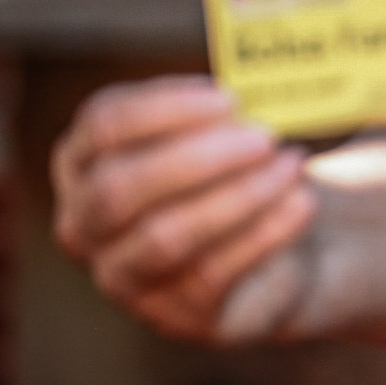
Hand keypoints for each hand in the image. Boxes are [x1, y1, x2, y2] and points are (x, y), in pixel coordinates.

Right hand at [51, 75, 316, 342]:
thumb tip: (264, 70)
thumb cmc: (238, 165)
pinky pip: (213, 274)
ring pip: (166, 236)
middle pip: (120, 188)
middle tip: (263, 135)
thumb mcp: (223, 127)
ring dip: (237, 196)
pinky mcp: (175, 314)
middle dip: (196, 158)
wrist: (277, 235)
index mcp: (83, 161)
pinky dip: (263, 233)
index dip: (163, 108)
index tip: (228, 96)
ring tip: (293, 164)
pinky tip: (302, 202)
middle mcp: (85, 223)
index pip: (102, 127)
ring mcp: (123, 276)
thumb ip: (225, 104)